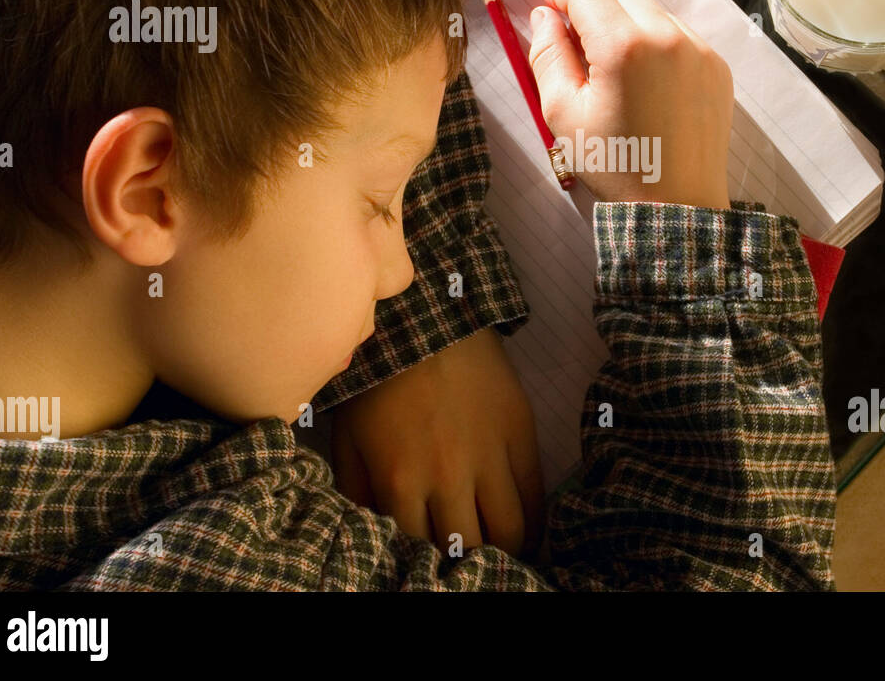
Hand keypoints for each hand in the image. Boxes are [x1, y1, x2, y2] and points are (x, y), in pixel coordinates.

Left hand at [330, 328, 543, 556]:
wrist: (425, 317)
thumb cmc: (378, 379)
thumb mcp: (350, 438)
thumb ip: (356, 492)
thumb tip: (370, 532)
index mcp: (400, 480)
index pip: (416, 549)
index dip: (422, 564)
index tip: (426, 566)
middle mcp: (448, 476)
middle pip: (466, 548)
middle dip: (463, 563)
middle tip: (464, 562)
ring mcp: (489, 455)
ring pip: (509, 531)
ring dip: (503, 550)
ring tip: (499, 553)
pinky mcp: (519, 432)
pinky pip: (534, 493)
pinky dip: (534, 522)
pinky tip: (525, 532)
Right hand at [527, 0, 733, 208]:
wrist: (677, 206)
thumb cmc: (614, 164)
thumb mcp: (563, 112)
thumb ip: (548, 54)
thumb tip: (545, 16)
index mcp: (625, 46)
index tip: (550, 11)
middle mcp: (668, 37)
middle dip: (595, 5)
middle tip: (579, 43)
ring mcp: (700, 50)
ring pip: (653, 11)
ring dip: (627, 24)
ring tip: (615, 70)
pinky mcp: (717, 67)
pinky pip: (680, 36)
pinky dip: (656, 44)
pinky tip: (647, 84)